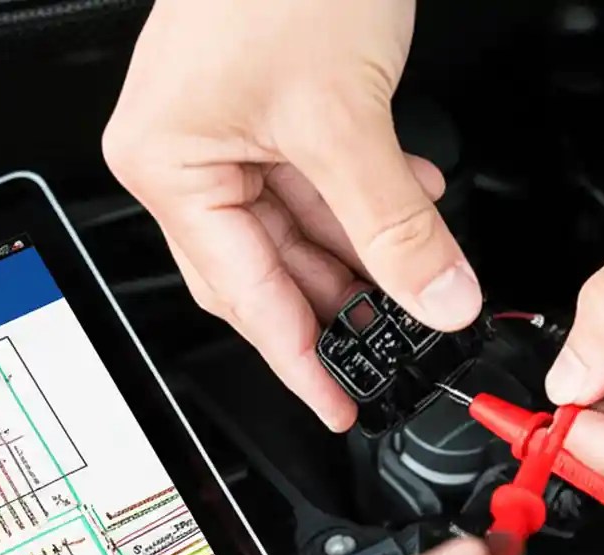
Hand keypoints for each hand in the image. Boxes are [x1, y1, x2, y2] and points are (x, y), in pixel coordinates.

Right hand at [103, 0, 480, 430]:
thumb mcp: (344, 116)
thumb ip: (393, 222)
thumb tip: (434, 297)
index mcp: (168, 162)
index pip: (241, 292)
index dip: (299, 358)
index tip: (339, 404)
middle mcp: (185, 149)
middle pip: (267, 265)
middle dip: (339, 305)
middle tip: (393, 349)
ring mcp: (227, 126)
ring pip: (301, 224)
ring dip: (364, 250)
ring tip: (416, 283)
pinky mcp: (269, 101)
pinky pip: (317, 176)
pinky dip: (367, 197)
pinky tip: (410, 202)